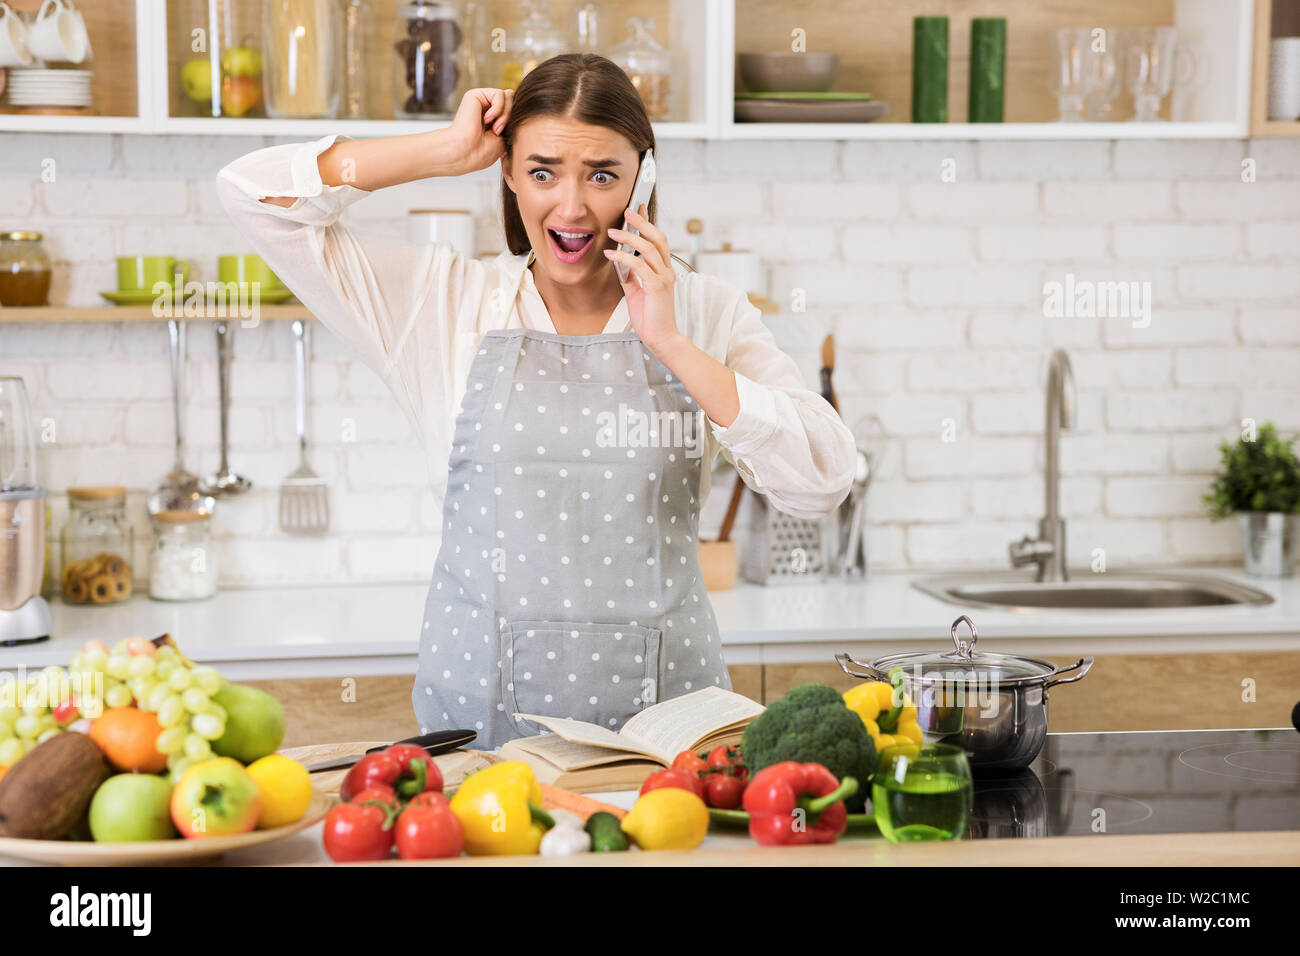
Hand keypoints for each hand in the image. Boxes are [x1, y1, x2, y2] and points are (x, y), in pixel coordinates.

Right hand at [450, 88, 512, 173]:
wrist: (467, 153)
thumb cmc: (484, 151)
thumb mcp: (506, 134)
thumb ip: (510, 114)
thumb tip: (511, 91)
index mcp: (494, 118)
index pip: (515, 109)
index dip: (515, 120)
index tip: (505, 136)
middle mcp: (487, 108)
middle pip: (513, 101)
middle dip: (510, 117)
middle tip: (498, 132)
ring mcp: (482, 101)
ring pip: (508, 96)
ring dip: (505, 114)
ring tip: (495, 128)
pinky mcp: (475, 94)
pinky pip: (499, 94)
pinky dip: (498, 108)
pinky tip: (487, 119)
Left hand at [604, 205, 682, 355]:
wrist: (660, 338)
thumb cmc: (650, 318)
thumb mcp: (636, 292)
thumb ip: (630, 275)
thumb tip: (619, 261)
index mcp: (664, 271)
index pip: (658, 241)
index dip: (648, 223)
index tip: (638, 207)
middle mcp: (667, 271)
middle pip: (658, 238)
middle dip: (642, 222)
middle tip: (627, 210)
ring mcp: (664, 278)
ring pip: (648, 248)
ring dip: (629, 237)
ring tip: (613, 231)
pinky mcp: (657, 287)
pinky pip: (639, 265)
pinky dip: (623, 257)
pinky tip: (611, 254)